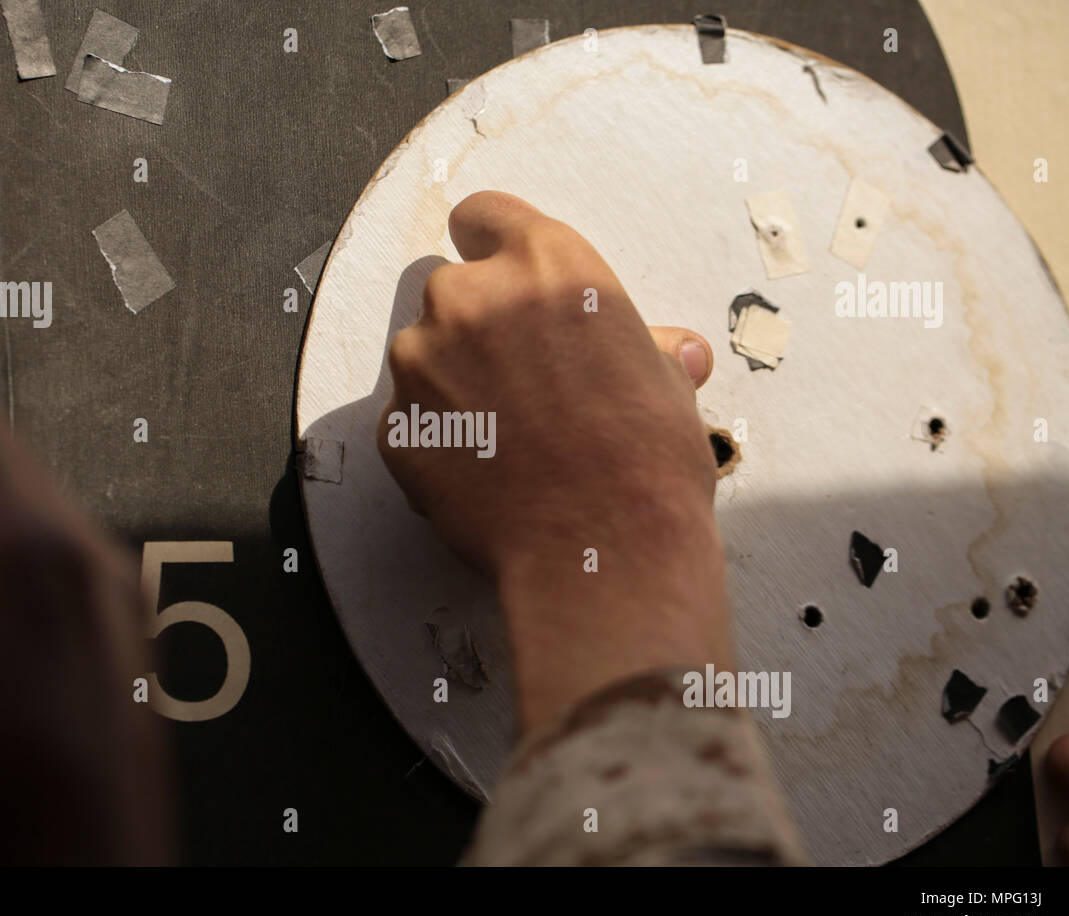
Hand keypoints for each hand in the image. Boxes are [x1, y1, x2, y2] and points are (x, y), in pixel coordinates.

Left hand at [378, 191, 729, 733]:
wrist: (606, 547)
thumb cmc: (647, 461)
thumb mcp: (666, 382)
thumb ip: (642, 347)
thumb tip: (672, 353)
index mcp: (546, 265)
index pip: (484, 214)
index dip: (490, 242)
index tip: (491, 264)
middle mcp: (471, 297)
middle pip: (453, 290)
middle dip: (478, 327)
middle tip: (521, 381)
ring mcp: (423, 362)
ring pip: (424, 354)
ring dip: (451, 381)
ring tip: (506, 436)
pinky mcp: (396, 427)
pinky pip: (410, 418)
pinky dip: (436, 438)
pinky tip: (483, 472)